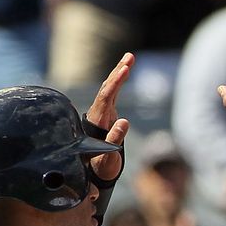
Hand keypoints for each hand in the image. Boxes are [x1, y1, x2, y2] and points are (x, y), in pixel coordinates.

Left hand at [85, 53, 134, 181]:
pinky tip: (125, 69)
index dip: (115, 83)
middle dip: (118, 72)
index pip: (106, 97)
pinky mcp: (107, 110)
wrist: (94, 168)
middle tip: (129, 57)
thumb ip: (115, 139)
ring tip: (130, 57)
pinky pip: (113, 91)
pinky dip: (120, 80)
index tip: (124, 70)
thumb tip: (125, 121)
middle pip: (107, 87)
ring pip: (110, 87)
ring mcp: (102, 110)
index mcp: (98, 121)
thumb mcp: (108, 157)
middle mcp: (98, 112)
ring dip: (120, 71)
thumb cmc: (102, 164)